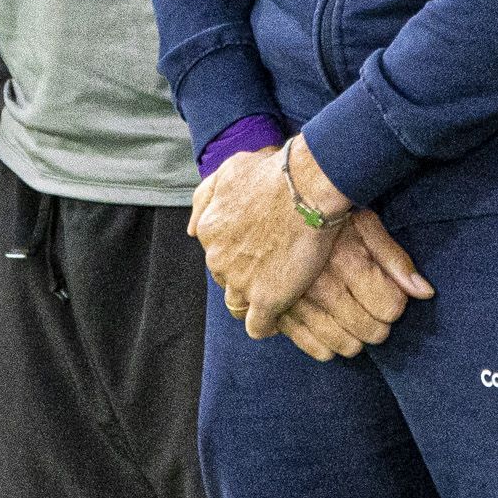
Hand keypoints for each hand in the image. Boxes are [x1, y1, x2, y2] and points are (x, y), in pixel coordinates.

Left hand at [190, 142, 350, 337]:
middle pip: (226, 278)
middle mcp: (218, 259)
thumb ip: (205, 197)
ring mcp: (240, 282)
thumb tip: (191, 229)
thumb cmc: (273, 173)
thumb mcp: (229, 170)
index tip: (259, 247)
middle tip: (274, 264)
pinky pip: (257, 327)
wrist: (306, 188)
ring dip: (254, 299)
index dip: (239, 252)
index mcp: (208, 230)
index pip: (217, 253)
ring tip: (279, 290)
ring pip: (238, 304)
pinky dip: (267, 324)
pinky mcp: (266, 300)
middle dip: (245, 274)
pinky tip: (281, 313)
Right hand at [271, 212, 434, 360]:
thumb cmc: (324, 211)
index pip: (390, 307)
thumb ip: (395, 260)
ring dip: (356, 338)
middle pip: (369, 330)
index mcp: (347, 260)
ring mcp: (296, 303)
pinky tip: (330, 327)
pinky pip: (312, 347)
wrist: (273, 207)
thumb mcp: (364, 224)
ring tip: (354, 321)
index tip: (391, 297)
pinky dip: (326, 346)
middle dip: (379, 326)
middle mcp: (322, 285)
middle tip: (375, 313)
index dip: (395, 304)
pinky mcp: (274, 313)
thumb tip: (425, 293)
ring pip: (342, 344)